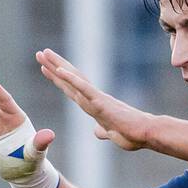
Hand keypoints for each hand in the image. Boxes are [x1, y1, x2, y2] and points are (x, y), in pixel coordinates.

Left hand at [35, 48, 155, 150]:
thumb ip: (103, 131)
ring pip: (74, 78)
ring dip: (57, 66)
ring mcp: (97, 98)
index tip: (46, 68)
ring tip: (44, 53)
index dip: (59, 79)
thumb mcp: (111, 134)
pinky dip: (71, 79)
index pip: (72, 89)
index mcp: (94, 105)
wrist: (147, 133)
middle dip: (54, 66)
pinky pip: (84, 88)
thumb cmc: (133, 134)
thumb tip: (97, 131)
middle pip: (70, 78)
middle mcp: (93, 98)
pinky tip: (59, 70)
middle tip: (40, 53)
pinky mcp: (101, 102)